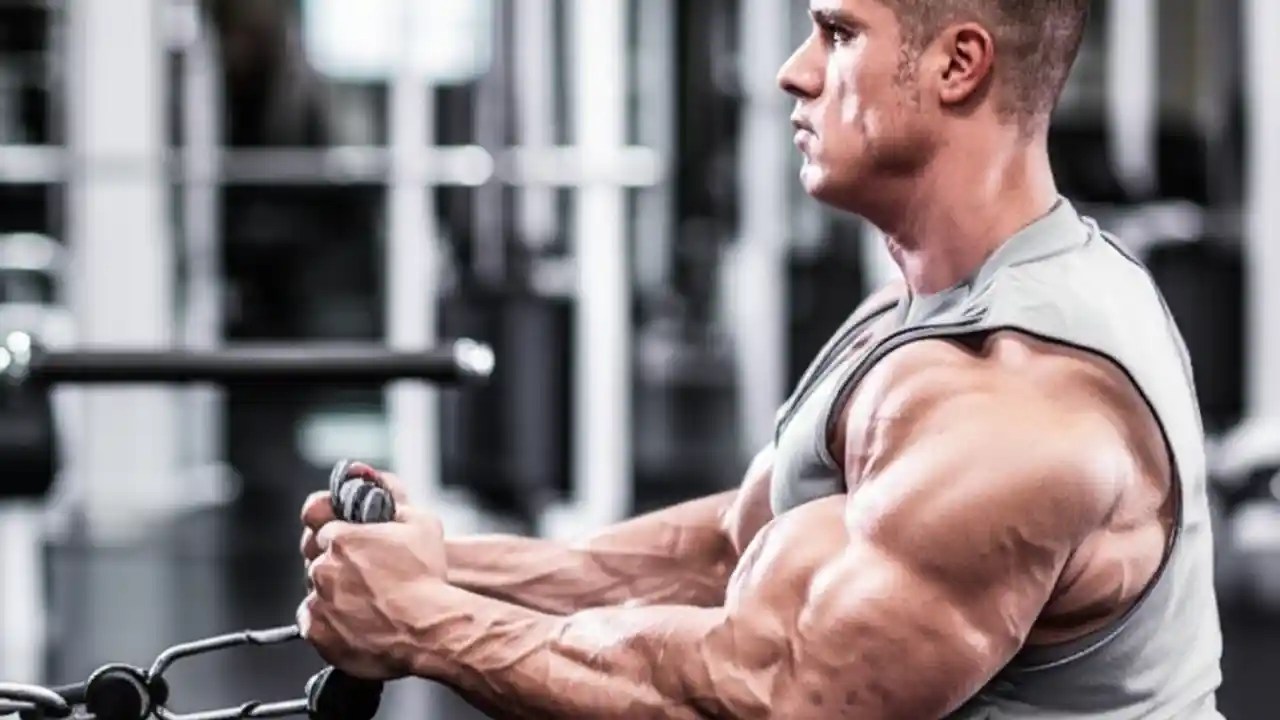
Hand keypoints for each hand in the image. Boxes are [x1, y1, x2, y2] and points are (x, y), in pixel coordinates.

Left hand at [297, 465, 447, 679]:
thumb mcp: (422, 524)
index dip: (340, 532)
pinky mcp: (318, 632)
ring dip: (334, 592)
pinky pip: (312, 621)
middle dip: (337, 563)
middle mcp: (323, 567)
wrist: (428, 631)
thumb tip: (378, 485)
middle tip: (365, 575)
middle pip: (318, 559)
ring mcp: (318, 601)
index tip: (353, 542)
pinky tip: (354, 620)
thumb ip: (394, 498)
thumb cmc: (427, 579)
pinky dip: (328, 620)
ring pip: (316, 590)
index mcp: (341, 538)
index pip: (323, 525)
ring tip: (365, 601)